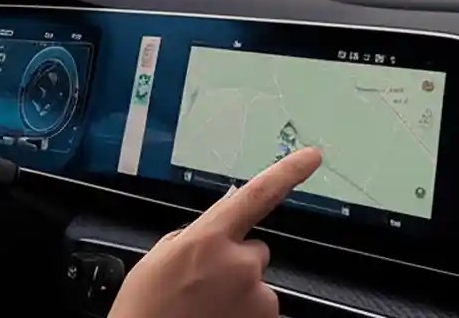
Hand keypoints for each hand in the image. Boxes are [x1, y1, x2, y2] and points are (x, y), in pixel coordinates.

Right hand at [108, 147, 322, 317]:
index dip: (288, 172)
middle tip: (203, 286)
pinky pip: (259, 308)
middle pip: (254, 251)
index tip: (312, 156)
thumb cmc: (145, 308)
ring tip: (204, 307)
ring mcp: (257, 296)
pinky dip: (243, 313)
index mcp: (208, 239)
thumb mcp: (160, 259)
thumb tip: (222, 219)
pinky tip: (217, 317)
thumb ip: (196, 234)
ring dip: (238, 293)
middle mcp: (240, 263)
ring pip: (256, 284)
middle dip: (235, 263)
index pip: (257, 195)